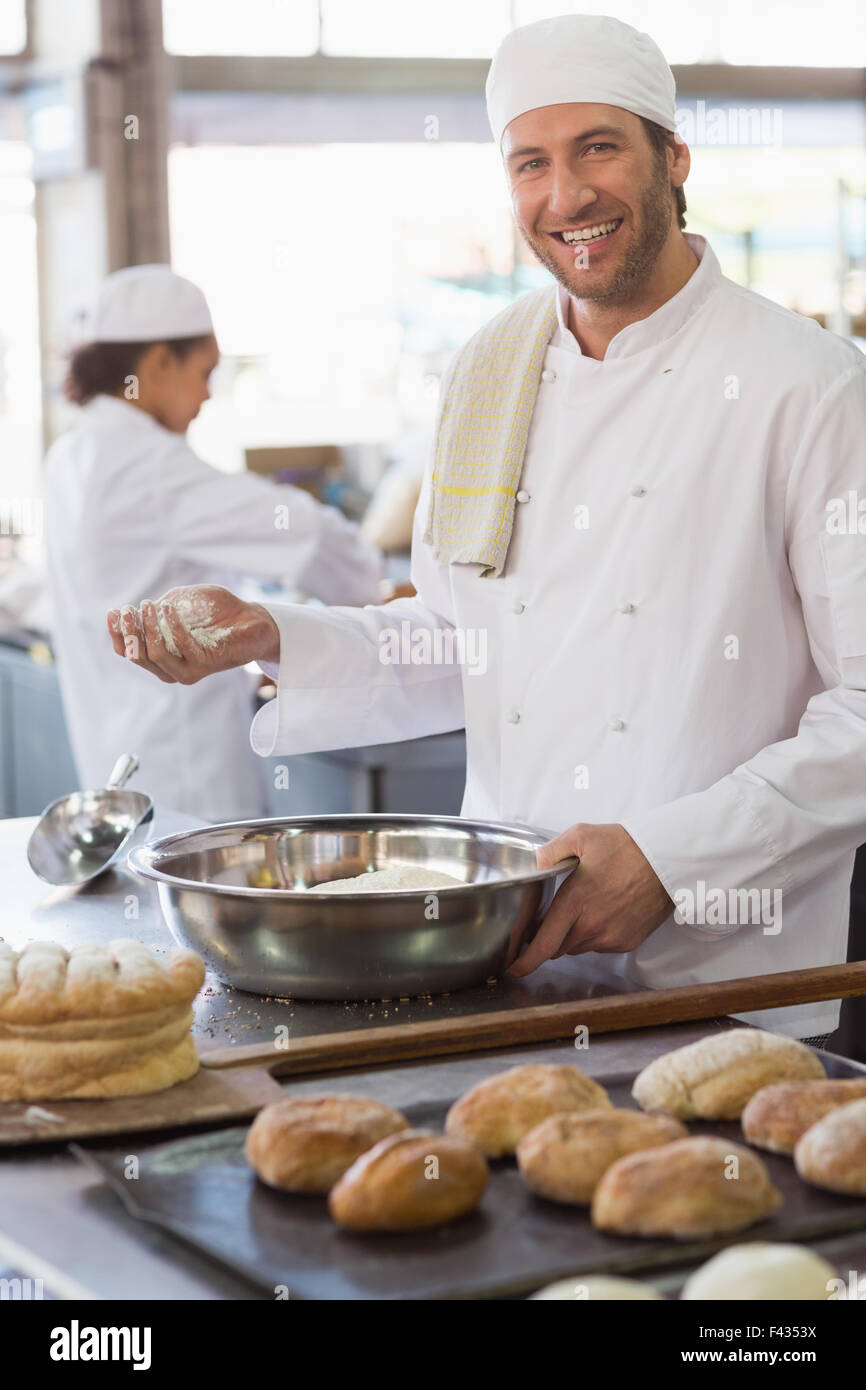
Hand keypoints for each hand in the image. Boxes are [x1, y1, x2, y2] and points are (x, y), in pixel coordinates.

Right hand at [107, 585, 279, 685]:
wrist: (253, 619)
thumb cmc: (216, 611)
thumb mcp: (181, 602)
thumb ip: (159, 607)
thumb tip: (138, 610)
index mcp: (160, 655)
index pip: (127, 650)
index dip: (115, 633)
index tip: (113, 611)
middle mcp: (170, 668)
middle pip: (136, 655)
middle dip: (128, 630)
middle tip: (129, 608)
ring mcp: (188, 669)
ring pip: (154, 654)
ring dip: (146, 629)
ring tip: (147, 605)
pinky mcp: (205, 665)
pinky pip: (181, 646)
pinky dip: (171, 625)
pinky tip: (169, 608)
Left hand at [508, 822, 673, 977]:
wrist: (668, 859)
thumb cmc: (627, 846)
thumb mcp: (581, 836)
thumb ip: (551, 851)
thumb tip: (535, 864)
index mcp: (575, 902)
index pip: (544, 943)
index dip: (526, 960)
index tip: (514, 967)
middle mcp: (592, 926)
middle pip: (558, 946)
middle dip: (550, 937)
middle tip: (553, 917)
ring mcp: (612, 937)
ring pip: (579, 946)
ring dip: (573, 935)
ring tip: (584, 908)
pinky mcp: (628, 942)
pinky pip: (601, 946)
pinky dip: (596, 935)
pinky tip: (604, 912)